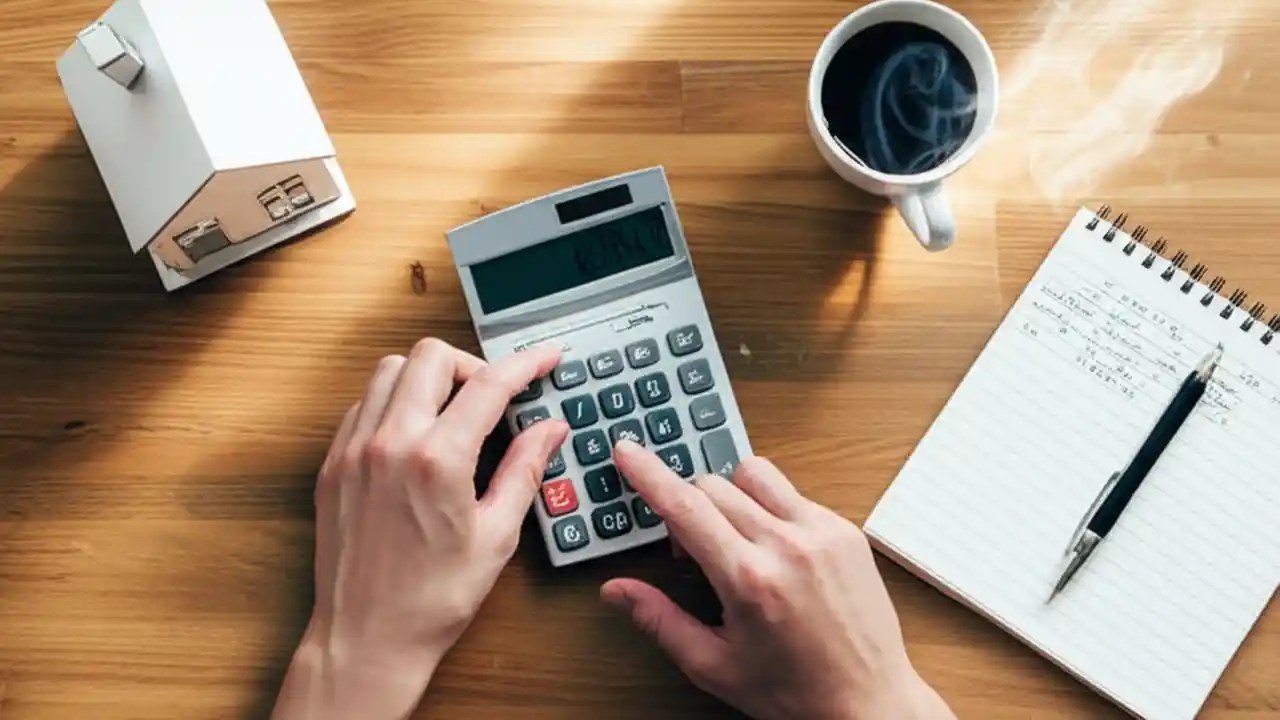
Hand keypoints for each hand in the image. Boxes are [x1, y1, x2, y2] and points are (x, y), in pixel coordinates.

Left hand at [273, 340, 566, 719]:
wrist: (367, 639)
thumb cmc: (431, 600)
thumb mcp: (496, 535)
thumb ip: (525, 470)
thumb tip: (549, 430)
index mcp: (438, 460)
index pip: (489, 385)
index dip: (525, 364)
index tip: (544, 359)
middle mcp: (389, 443)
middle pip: (432, 356)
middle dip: (472, 364)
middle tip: (495, 393)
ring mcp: (354, 450)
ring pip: (390, 370)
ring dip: (427, 376)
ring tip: (454, 408)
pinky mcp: (332, 464)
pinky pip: (363, 404)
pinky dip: (393, 401)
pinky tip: (415, 432)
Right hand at [603, 441, 953, 719]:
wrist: (868, 702)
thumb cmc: (793, 692)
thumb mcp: (713, 665)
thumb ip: (659, 620)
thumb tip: (616, 591)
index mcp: (749, 579)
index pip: (685, 507)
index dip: (648, 474)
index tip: (628, 451)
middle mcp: (787, 545)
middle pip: (713, 485)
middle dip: (688, 506)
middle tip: (692, 552)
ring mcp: (822, 532)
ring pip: (755, 473)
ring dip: (731, 493)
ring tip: (734, 538)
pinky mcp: (845, 530)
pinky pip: (793, 493)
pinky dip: (771, 508)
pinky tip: (774, 549)